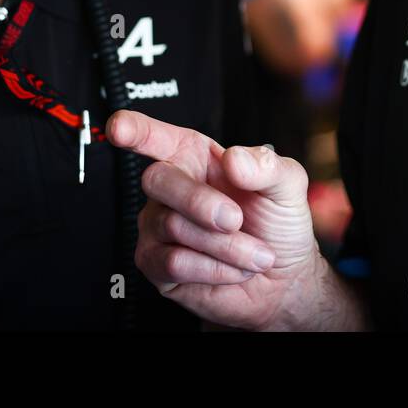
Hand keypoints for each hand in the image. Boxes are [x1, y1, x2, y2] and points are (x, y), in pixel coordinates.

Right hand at [107, 110, 321, 329]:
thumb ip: (266, 165)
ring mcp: (158, 226)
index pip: (155, 136)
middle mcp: (171, 188)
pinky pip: (173, 262)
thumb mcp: (287, 184)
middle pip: (158, 180)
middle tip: (235, 219)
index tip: (120, 128)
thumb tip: (233, 159)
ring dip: (224, 245)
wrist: (282, 279)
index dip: (134, 129)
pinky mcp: (156, 264)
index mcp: (195, 157)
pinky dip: (214, 269)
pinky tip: (233, 269)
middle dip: (199, 202)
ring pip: (173, 226)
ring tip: (252, 253)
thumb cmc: (277, 224)